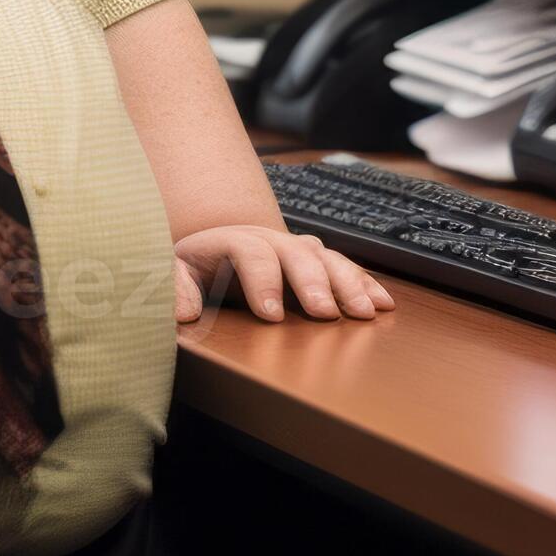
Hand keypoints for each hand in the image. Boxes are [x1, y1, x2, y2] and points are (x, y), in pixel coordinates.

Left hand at [173, 223, 392, 323]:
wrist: (210, 252)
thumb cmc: (193, 267)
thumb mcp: (172, 273)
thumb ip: (173, 288)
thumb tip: (183, 312)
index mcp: (232, 240)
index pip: (251, 252)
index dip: (262, 282)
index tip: (269, 316)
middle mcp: (269, 239)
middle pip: (296, 253)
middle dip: (314, 283)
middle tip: (325, 314)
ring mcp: (294, 248)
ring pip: (326, 258)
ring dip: (348, 284)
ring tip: (364, 313)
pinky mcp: (313, 262)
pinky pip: (344, 268)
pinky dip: (365, 284)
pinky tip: (383, 304)